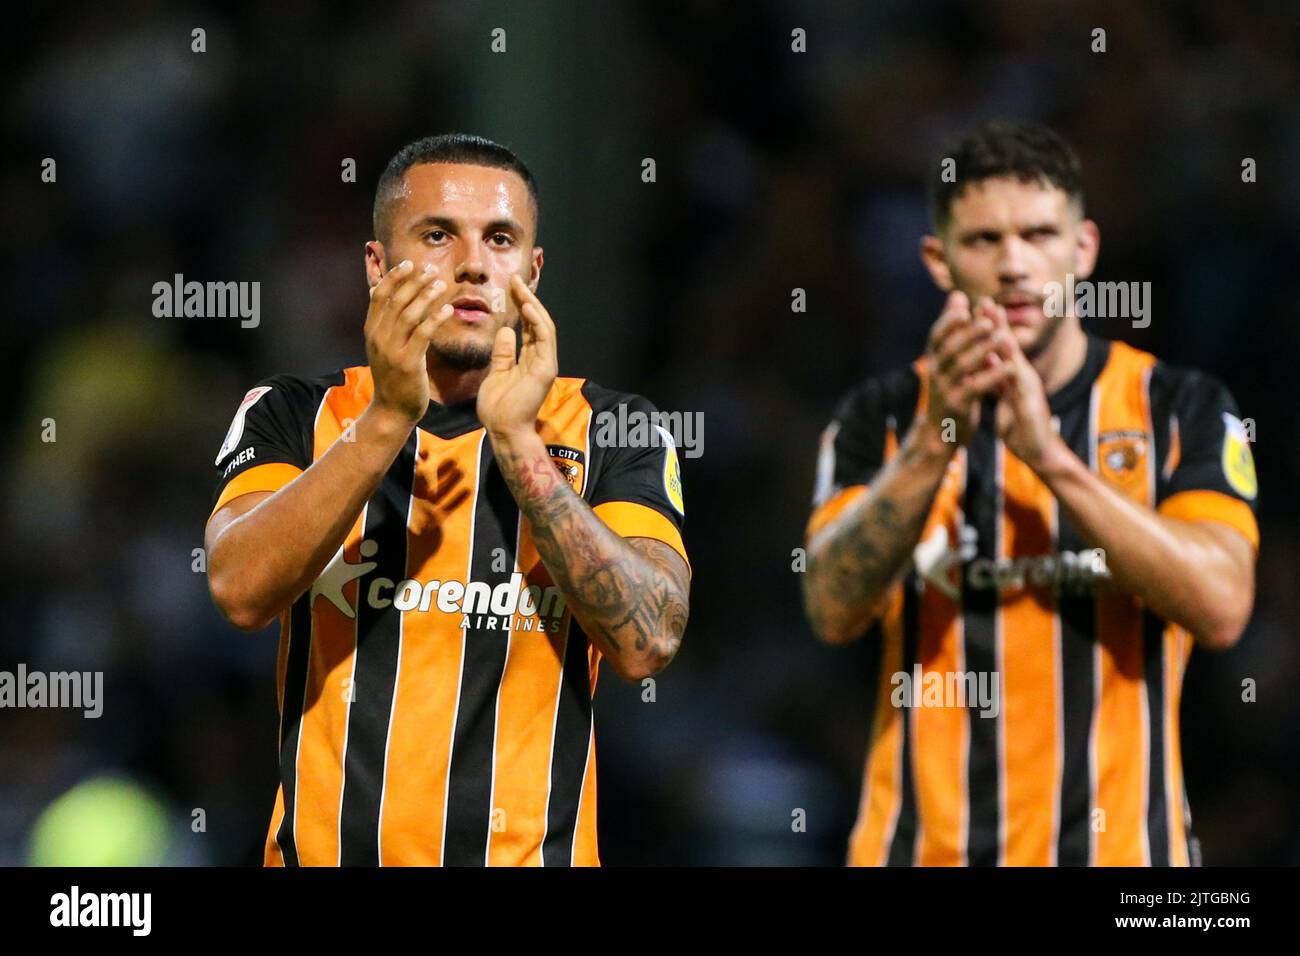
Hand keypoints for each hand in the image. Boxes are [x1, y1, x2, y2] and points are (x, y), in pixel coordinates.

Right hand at [365, 259, 450, 423]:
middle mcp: (378, 337)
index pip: (379, 295)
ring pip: (409, 314)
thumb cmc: (392, 375)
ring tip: (441, 284)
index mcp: (371, 330)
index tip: (409, 263)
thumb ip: (384, 321)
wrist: (392, 408)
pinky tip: (447, 310)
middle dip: (414, 281)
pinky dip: (435, 319)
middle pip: (396, 301)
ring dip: (426, 296)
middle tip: (431, 268)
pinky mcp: (408, 363)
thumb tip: (380, 293)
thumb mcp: (382, 345)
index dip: (393, 277)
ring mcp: (392, 350)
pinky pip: (423, 334)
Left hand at [477, 275, 557, 442]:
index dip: (520, 306)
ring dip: (533, 305)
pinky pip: (544, 338)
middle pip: (537, 322)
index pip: (528, 326)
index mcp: (530, 360)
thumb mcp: (497, 372)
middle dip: (527, 299)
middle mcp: (541, 358)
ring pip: (543, 326)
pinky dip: (537, 320)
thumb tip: (506, 330)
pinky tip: (526, 305)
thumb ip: (503, 352)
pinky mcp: (545, 368)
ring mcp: (545, 363)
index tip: (510, 288)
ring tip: (520, 287)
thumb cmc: (498, 407)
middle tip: (515, 279)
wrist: (503, 430)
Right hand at [923, 291, 1013, 445]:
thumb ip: (954, 328)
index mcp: (935, 359)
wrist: (941, 431)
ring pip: (962, 366)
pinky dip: (992, 375)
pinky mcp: (957, 405)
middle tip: (988, 322)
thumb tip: (957, 294)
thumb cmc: (951, 387)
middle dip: (968, 333)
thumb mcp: (948, 358)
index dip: (948, 321)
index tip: (964, 308)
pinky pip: (975, 387)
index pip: (936, 335)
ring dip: (982, 350)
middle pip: (949, 348)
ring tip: (1001, 338)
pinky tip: (1009, 366)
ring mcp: (945, 389)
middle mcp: (936, 372)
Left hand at [986, 302, 1060, 470]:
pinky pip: (1019, 386)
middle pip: (1008, 347)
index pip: (1000, 348)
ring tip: (993, 321)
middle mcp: (1024, 378)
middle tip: (983, 301)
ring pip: (1015, 360)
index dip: (989, 329)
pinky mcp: (1030, 405)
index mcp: (1015, 376)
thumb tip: (987, 366)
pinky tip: (1006, 360)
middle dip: (996, 325)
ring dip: (1005, 341)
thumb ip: (998, 382)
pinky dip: (1011, 372)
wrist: (1041, 453)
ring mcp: (1029, 389)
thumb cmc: (1022, 427)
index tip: (976, 307)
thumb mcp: (1006, 400)